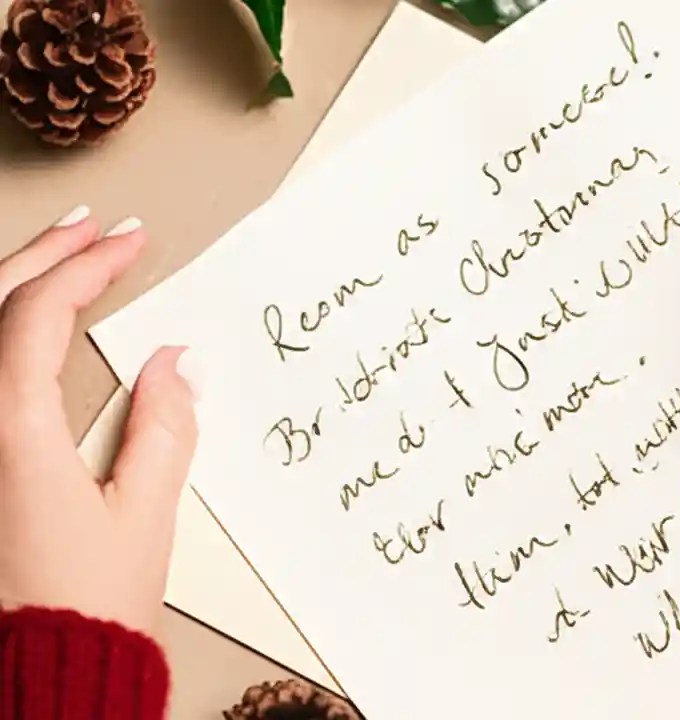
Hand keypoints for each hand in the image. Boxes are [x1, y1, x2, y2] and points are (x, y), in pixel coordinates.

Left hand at [0, 208, 198, 634]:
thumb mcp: (141, 517)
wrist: (33, 677)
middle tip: (93, 231)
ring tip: (55, 257)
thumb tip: (172, 365)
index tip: (128, 245)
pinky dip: (3, 337)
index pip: (38, 314)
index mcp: (10, 430)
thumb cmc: (80, 609)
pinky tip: (23, 333)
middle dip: (45, 257)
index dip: (87, 268)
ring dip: (12, 286)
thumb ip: (162, 429)